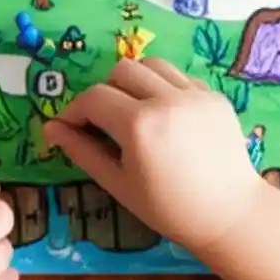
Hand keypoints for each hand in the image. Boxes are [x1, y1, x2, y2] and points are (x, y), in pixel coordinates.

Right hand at [44, 58, 266, 251]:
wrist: (229, 214)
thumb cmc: (168, 208)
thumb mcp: (118, 184)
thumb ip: (83, 151)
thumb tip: (51, 128)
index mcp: (139, 125)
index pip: (94, 98)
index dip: (75, 110)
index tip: (70, 126)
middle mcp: (167, 100)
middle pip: (121, 70)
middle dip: (106, 91)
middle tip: (105, 121)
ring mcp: (195, 94)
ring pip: (152, 65)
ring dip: (135, 81)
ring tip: (136, 111)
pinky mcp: (214, 95)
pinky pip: (179, 77)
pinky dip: (164, 88)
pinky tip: (166, 117)